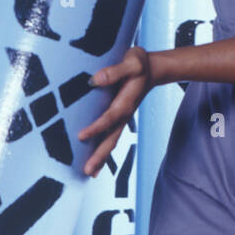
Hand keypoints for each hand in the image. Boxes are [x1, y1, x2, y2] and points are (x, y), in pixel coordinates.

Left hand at [79, 46, 154, 176]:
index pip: (109, 117)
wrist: (154, 69)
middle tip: (87, 171)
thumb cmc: (140, 63)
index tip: (81, 136)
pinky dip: (104, 151)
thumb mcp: (132, 61)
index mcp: (126, 102)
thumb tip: (94, 80)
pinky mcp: (119, 118)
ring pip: (111, 141)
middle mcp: (124, 114)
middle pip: (111, 138)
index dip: (96, 127)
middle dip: (100, 155)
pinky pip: (111, 137)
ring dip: (101, 158)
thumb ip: (115, 70)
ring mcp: (122, 118)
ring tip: (89, 173)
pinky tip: (95, 162)